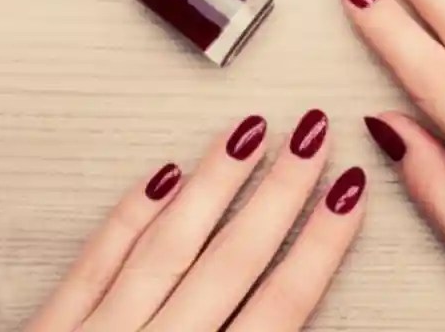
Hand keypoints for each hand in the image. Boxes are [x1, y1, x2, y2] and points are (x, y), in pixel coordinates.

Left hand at [25, 111, 365, 331]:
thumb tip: (291, 324)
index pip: (280, 306)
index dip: (321, 245)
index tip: (349, 193)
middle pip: (233, 260)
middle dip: (280, 192)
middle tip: (313, 135)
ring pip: (168, 244)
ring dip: (215, 183)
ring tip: (249, 133)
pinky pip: (95, 261)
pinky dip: (130, 215)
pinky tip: (160, 174)